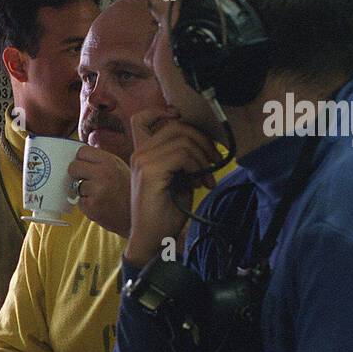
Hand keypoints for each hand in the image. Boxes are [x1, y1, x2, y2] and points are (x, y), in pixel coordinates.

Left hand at [68, 145, 131, 235]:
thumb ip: (102, 161)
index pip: (82, 151)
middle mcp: (103, 173)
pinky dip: (86, 205)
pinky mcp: (91, 206)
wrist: (136, 216)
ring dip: (84, 192)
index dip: (82, 160)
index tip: (85, 166)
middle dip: (77, 174)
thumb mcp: (120, 168)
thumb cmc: (130, 193)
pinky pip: (79, 202)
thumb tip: (81, 157)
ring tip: (100, 196)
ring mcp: (97, 190)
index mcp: (110, 161)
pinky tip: (100, 205)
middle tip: (88, 182)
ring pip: (75, 185)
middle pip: (74, 167)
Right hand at [125, 107, 219, 264]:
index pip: (143, 118)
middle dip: (202, 140)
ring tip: (207, 178)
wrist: (152, 239)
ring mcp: (142, 161)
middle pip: (176, 126)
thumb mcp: (177, 177)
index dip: (164, 112)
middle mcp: (139, 153)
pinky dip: (197, 166)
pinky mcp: (149, 171)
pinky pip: (182, 154)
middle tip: (213, 162)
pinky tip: (200, 182)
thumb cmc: (165, 212)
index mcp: (142, 153)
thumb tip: (204, 143)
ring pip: (183, 139)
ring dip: (203, 157)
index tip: (187, 127)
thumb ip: (182, 157)